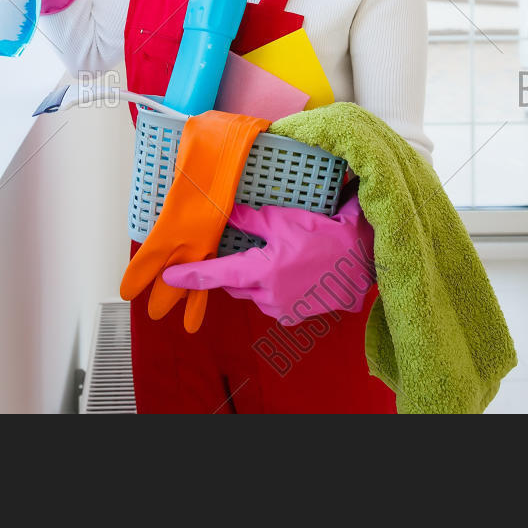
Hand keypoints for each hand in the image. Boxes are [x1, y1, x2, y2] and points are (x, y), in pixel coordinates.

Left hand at [159, 197, 375, 324]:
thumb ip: (251, 219)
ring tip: (270, 258)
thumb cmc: (323, 237)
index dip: (190, 276)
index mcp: (261, 272)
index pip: (216, 275)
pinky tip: (285, 274)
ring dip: (250, 279)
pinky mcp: (294, 317)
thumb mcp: (284, 220)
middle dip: (227, 271)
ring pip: (250, 294)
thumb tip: (225, 210)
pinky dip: (268, 289)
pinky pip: (269, 302)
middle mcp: (267, 295)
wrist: (359, 263)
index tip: (168, 278)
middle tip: (232, 253)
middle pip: (232, 285)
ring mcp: (281, 309)